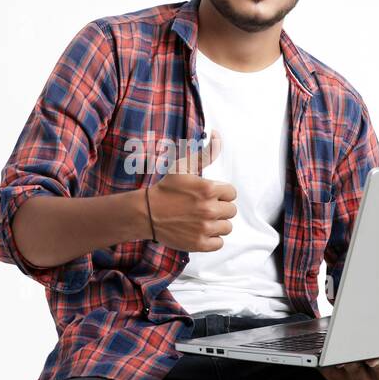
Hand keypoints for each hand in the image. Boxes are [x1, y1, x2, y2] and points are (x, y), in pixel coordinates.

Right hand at [147, 129, 237, 251]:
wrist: (146, 213)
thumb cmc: (166, 188)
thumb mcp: (183, 166)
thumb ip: (204, 152)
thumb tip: (216, 135)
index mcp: (209, 189)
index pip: (231, 193)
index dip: (221, 193)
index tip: (208, 195)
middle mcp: (209, 209)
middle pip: (231, 211)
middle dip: (220, 208)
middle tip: (203, 208)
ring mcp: (205, 228)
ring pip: (227, 227)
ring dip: (217, 224)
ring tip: (202, 219)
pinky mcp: (200, 244)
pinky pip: (219, 243)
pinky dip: (212, 239)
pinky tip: (200, 231)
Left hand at [319, 347, 378, 379]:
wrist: (360, 355)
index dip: (376, 363)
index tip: (371, 356)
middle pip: (361, 371)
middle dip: (356, 361)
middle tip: (349, 351)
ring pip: (344, 373)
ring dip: (340, 361)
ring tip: (336, 350)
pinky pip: (330, 375)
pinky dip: (328, 365)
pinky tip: (328, 356)